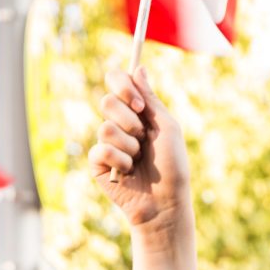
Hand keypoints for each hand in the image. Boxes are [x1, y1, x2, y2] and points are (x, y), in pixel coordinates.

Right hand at [90, 65, 190, 226]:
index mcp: (136, 111)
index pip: (116, 82)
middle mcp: (119, 123)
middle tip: (144, 137)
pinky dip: (121, 161)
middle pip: (107, 102)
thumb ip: (150, 99)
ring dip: (129, 145)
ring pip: (105, 127)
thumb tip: (138, 68)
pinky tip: (128, 172)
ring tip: (138, 160)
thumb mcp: (167, 128)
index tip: (140, 105)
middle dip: (130, 121)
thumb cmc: (172, 167)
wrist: (165, 202)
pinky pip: (101, 150)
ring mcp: (106, 143)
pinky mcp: (97, 162)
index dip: (123, 87)